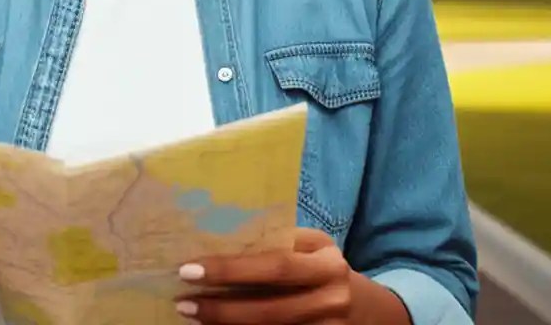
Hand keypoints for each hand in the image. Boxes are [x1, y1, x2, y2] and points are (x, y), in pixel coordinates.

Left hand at [174, 228, 352, 323]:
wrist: (366, 309)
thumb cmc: (321, 268)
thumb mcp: (310, 248)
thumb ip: (277, 242)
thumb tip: (216, 236)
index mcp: (326, 263)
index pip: (274, 266)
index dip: (231, 270)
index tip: (190, 269)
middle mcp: (331, 297)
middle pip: (270, 308)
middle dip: (222, 308)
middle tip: (184, 302)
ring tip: (193, 314)